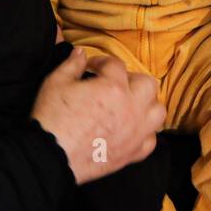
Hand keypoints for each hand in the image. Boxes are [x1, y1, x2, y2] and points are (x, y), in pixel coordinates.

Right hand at [31, 48, 164, 183]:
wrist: (52, 157)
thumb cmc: (52, 118)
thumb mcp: (56, 83)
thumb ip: (71, 64)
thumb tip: (81, 52)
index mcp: (113, 87)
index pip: (115, 64)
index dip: (101, 62)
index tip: (90, 66)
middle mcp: (132, 107)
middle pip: (147, 84)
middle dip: (131, 79)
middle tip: (114, 84)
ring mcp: (136, 132)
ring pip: (158, 111)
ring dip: (147, 104)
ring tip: (130, 105)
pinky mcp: (133, 153)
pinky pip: (151, 140)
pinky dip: (144, 133)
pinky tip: (131, 130)